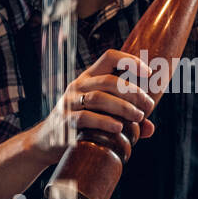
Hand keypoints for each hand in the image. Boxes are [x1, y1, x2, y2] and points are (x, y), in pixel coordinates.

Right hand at [28, 49, 156, 163]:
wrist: (47, 141)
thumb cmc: (81, 125)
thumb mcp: (102, 115)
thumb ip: (126, 119)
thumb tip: (151, 128)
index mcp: (89, 78)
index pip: (109, 57)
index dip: (130, 61)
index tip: (149, 73)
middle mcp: (78, 85)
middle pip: (109, 80)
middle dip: (133, 92)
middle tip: (148, 106)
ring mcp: (70, 102)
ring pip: (99, 97)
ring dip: (123, 107)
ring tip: (139, 117)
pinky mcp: (65, 121)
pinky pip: (86, 117)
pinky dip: (104, 122)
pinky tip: (119, 128)